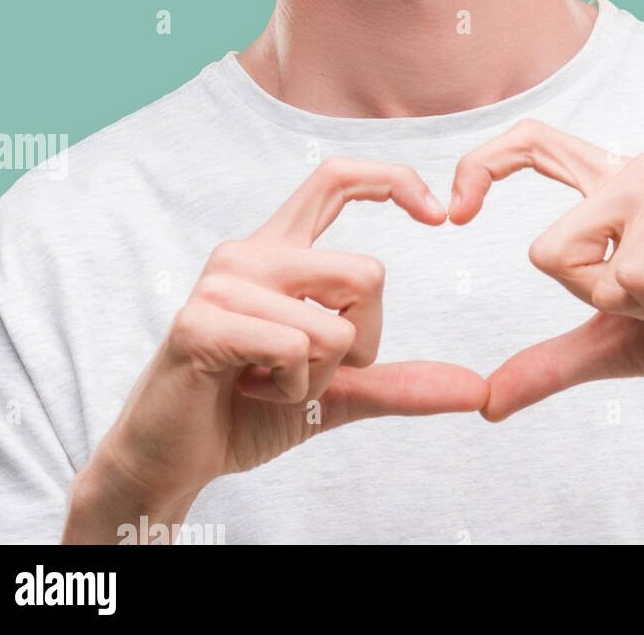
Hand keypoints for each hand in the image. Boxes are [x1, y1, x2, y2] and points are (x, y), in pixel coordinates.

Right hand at [66, 158, 486, 538]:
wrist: (169, 464)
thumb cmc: (245, 413)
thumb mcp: (335, 392)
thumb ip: (398, 382)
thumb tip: (475, 390)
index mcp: (278, 250)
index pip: (338, 178)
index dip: (394, 180)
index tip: (440, 215)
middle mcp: (249, 253)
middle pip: (368, 274)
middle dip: (364, 341)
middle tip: (309, 372)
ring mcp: (223, 283)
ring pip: (337, 322)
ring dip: (321, 377)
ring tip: (269, 383)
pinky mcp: (202, 322)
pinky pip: (299, 349)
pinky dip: (293, 390)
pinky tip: (248, 392)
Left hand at [449, 120, 643, 420]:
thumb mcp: (616, 343)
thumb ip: (551, 361)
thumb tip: (485, 401)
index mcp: (613, 184)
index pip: (532, 142)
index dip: (482, 165)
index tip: (452, 213)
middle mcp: (636, 168)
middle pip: (548, 249)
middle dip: (592, 303)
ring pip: (591, 269)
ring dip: (637, 309)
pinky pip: (634, 278)